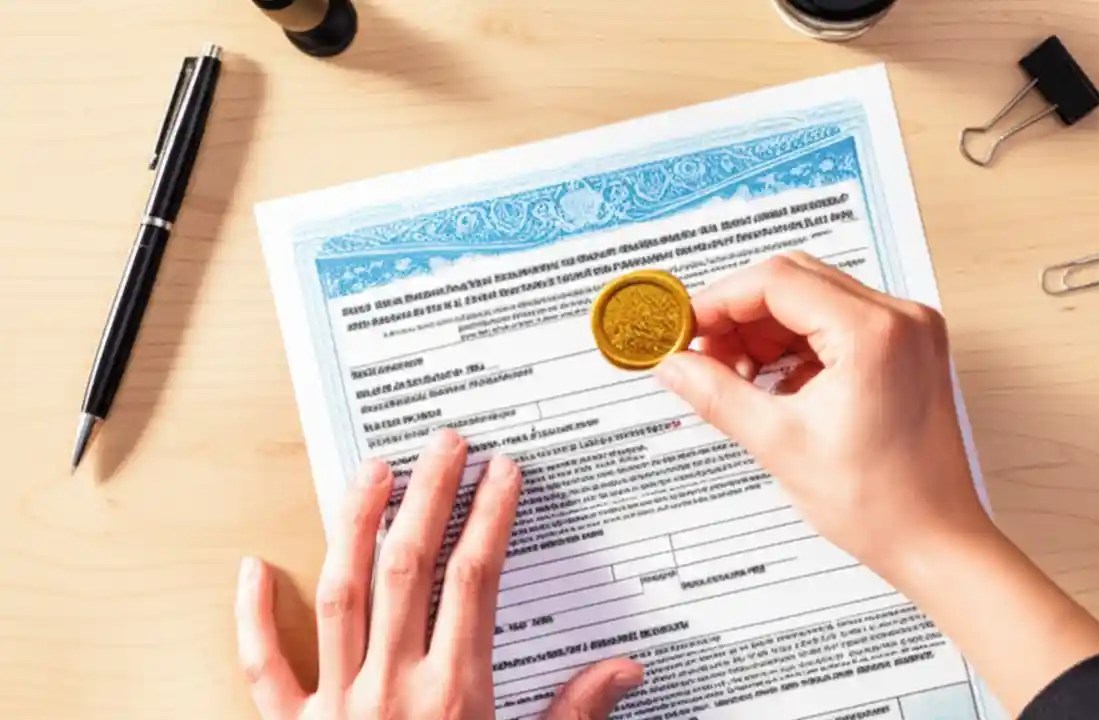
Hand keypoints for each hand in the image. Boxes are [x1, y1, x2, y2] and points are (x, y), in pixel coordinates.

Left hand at [235, 430, 643, 718]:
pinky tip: (253, 567)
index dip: (490, 519)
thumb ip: (573, 717)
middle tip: (444, 444)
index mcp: (456, 695)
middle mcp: (394, 687)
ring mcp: (338, 704)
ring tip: (370, 472)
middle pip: (409, 568)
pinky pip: (263, 667)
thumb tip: (624, 671)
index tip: (502, 475)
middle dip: (429, 497)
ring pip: (341, 593)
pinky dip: (254, 618)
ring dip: (355, 526)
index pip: (476, 581)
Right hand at [655, 254, 1098, 714]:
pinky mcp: (907, 350)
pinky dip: (797, 346)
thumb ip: (717, 394)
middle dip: (741, 315)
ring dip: (767, 331)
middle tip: (702, 353)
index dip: (720, 301)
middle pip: (796, 281)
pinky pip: (837, 325)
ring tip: (735, 377)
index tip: (686, 328)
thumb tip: (673, 365)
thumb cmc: (880, 503)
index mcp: (874, 332)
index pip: (777, 281)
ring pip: (814, 301)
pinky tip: (772, 384)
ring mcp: (908, 332)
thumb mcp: (780, 444)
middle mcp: (900, 318)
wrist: (935, 541)